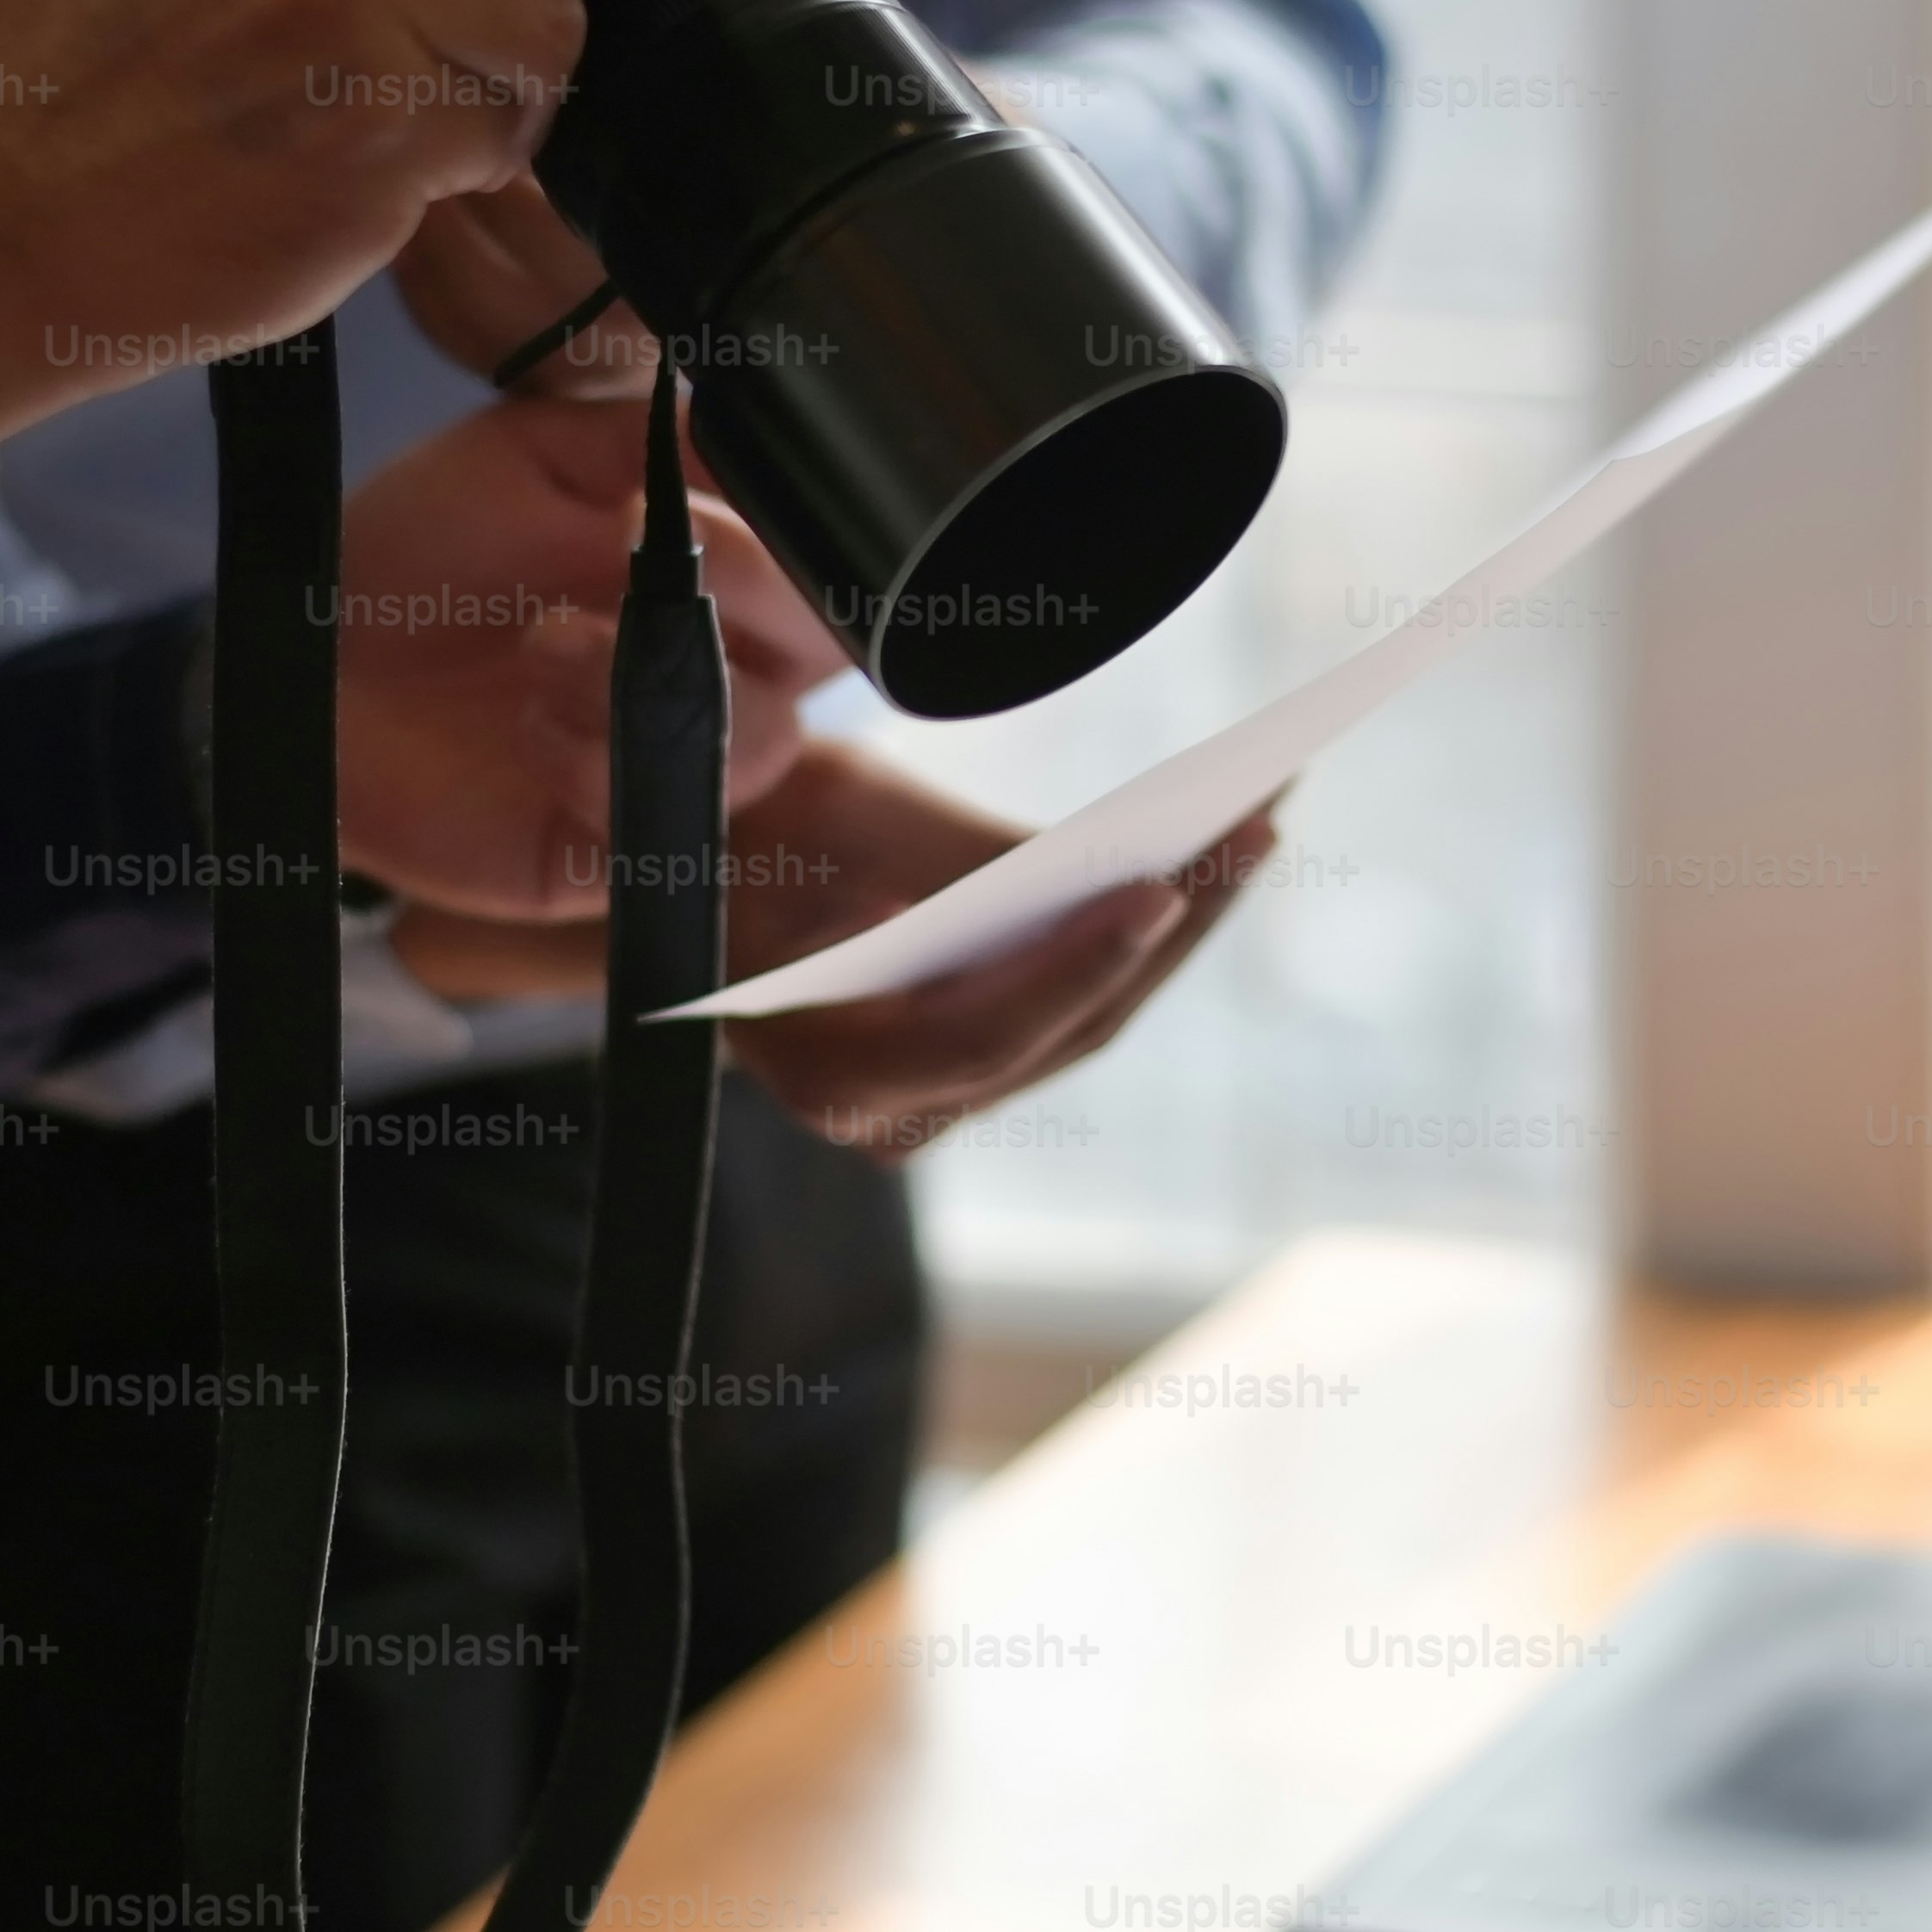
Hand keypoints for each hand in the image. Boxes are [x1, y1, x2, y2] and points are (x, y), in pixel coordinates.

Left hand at [327, 393, 838, 919]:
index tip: (700, 514)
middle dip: (747, 603)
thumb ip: (649, 437)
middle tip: (637, 564)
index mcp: (716, 575)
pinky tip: (529, 728)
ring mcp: (672, 758)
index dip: (786, 544)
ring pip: (765, 745)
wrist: (313, 660)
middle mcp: (717, 667)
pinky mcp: (615, 843)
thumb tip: (750, 425)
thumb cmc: (418, 553)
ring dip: (650, 682)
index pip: (823, 567)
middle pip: (826, 657)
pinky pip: (663, 821)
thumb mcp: (534, 455)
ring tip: (545, 650)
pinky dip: (597, 766)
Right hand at [720, 750, 1273, 1152]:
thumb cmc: (731, 833)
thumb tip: (1088, 863)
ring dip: (1184, 920)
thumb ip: (946, 856)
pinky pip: (1082, 999)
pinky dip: (1147, 924)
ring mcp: (941, 1101)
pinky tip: (1211, 847)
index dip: (1078, 966)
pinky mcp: (977, 1061)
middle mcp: (891, 1116)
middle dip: (1174, 923)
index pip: (979, 1036)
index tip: (1160, 887)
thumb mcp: (826, 815)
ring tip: (1259, 816)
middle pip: (1070, 1031)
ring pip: (1094, 1019)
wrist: (671, 882)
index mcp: (827, 1070)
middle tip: (1259, 819)